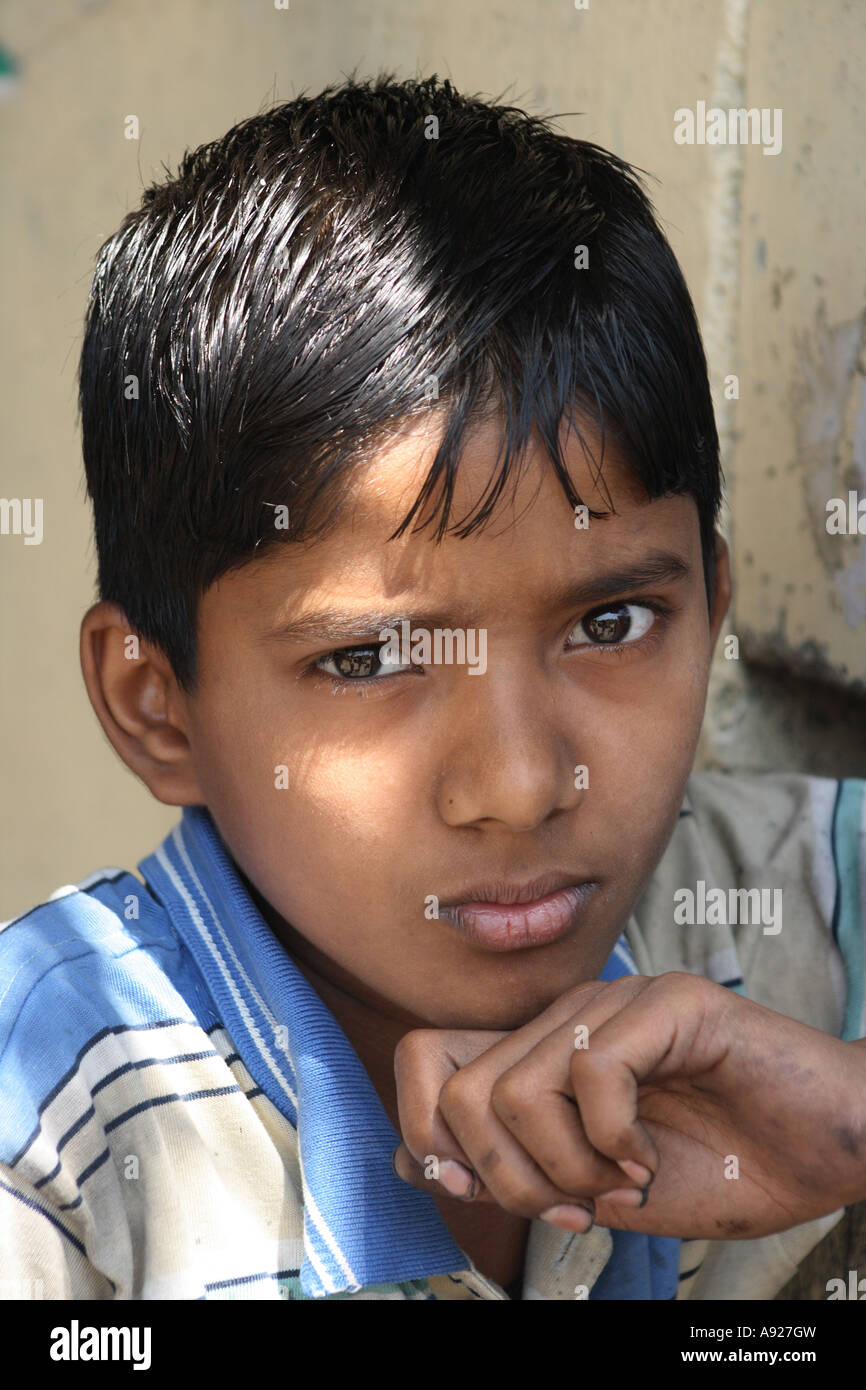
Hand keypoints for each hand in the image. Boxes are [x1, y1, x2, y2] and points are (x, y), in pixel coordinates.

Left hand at [391, 972, 865, 1239]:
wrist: (825, 1154)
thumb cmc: (720, 1167)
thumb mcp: (591, 1187)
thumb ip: (508, 1167)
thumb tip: (411, 1158)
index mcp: (542, 1052)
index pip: (424, 1057)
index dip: (432, 1133)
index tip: (493, 1191)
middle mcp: (566, 1016)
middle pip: (463, 1089)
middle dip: (508, 1177)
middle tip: (574, 1202)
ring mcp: (615, 1002)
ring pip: (517, 1088)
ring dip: (565, 1165)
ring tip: (621, 1178)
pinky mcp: (669, 1002)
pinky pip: (594, 1073)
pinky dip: (616, 1140)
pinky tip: (651, 1155)